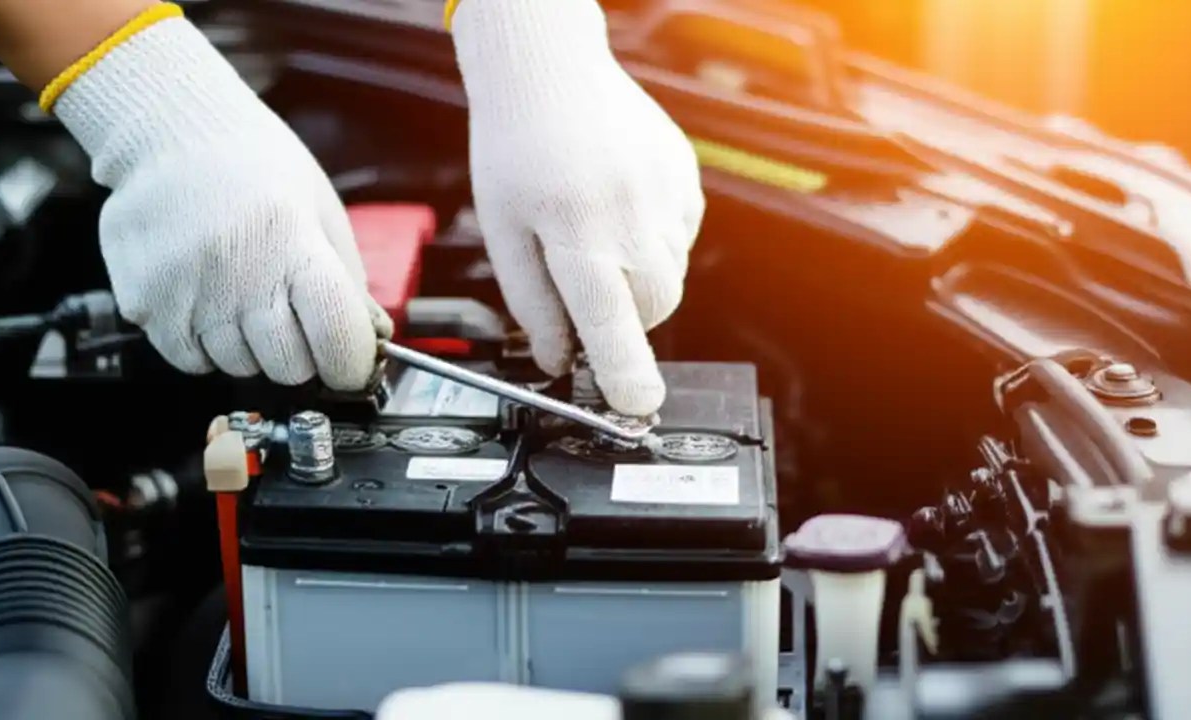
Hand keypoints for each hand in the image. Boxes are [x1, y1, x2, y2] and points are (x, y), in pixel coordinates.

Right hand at [54, 17, 390, 389]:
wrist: (168, 130)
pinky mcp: (145, 306)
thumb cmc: (254, 165)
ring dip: (250, 347)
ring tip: (241, 290)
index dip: (351, 362)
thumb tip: (370, 340)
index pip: (337, 339)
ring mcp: (186, 295)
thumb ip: (348, 281)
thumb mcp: (321, 209)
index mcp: (293, 245)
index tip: (350, 361)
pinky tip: (206, 297)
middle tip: (290, 313)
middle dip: (301, 354)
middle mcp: (239, 275)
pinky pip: (191, 360)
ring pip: (240, 367)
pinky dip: (205, 344)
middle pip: (289, 367)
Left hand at [453, 0, 703, 415]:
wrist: (550, 73)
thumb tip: (558, 358)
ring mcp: (667, 198)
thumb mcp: (503, 232)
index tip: (637, 408)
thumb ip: (532, 303)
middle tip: (581, 283)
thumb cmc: (516, 148)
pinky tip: (618, 211)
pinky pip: (679, 241)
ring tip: (595, 233)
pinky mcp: (687, 180)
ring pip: (667, 281)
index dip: (624, 375)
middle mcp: (632, 219)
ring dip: (636, 283)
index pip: (609, 325)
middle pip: (648, 313)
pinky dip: (653, 245)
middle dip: (620, 321)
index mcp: (577, 233)